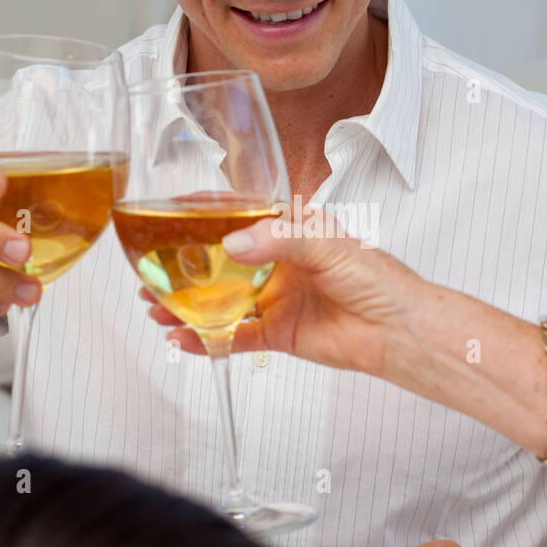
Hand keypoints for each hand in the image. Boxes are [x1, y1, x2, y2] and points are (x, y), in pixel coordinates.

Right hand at [142, 204, 425, 379]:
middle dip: (183, 264)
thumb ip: (281, 240)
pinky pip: (233, 336)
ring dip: (186, 302)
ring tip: (154, 304)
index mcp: (290, 231)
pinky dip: (206, 338)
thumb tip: (234, 242)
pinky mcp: (277, 333)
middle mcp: (278, 262)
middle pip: (220, 260)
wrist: (397, 330)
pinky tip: (181, 337)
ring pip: (219, 298)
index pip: (239, 214)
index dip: (204, 212)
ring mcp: (274, 298)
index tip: (169, 209)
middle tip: (149, 267)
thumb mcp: (329, 244)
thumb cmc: (377, 278)